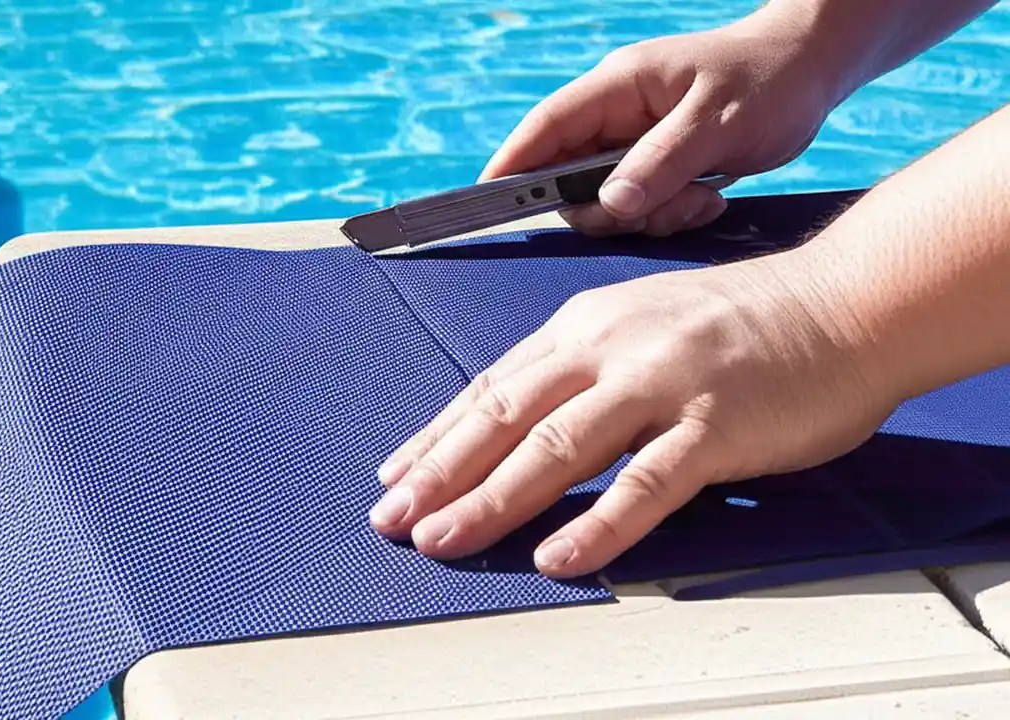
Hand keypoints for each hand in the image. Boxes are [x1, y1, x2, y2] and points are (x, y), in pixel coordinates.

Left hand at [369, 256, 898, 577]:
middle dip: (439, 472)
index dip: (437, 436)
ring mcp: (662, 383)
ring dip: (491, 498)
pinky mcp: (715, 424)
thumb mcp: (642, 323)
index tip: (396, 476)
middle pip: (505, 416)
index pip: (494, 387)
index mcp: (586, 324)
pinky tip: (558, 557)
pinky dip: (597, 524)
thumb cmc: (747, 323)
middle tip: (393, 517)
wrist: (847, 300)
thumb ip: (585, 369)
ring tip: (444, 538)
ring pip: (557, 447)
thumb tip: (526, 423)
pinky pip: (645, 483)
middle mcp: (611, 347)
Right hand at [481, 15, 837, 236]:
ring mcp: (635, 142)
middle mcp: (617, 116)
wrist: (812, 71)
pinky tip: (709, 197)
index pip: (545, 128)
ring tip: (700, 197)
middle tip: (662, 206)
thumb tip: (611, 204)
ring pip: (607, 202)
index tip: (487, 201)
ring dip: (649, 214)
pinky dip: (671, 214)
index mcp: (617, 87)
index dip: (512, 165)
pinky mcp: (656, 165)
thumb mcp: (717, 123)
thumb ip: (662, 163)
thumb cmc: (768, 80)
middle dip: (610, 208)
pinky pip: (640, 207)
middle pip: (570, 180)